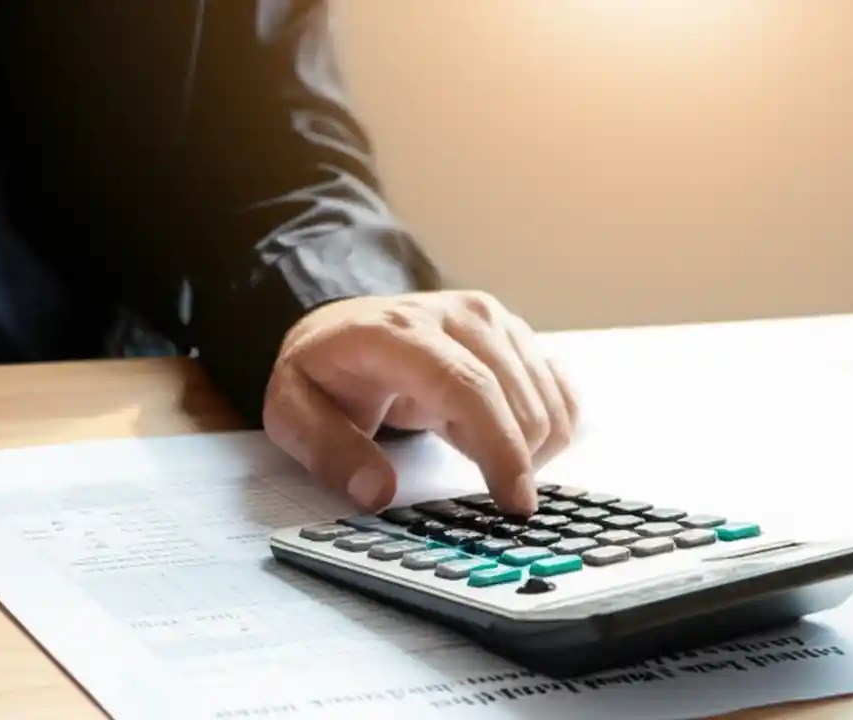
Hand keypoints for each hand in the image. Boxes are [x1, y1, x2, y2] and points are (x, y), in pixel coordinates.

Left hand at [263, 290, 579, 514]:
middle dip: (516, 461)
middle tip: (487, 497)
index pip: (466, 386)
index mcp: (398, 332)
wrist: (341, 328)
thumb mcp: (292, 413)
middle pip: (516, 399)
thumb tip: (375, 493)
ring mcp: (492, 319)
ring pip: (547, 399)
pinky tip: (508, 441)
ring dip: (532, 449)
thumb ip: (328, 452)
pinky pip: (560, 391)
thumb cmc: (322, 373)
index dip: (499, 446)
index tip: (514, 502)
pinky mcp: (515, 332)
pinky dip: (549, 429)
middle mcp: (456, 315)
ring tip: (479, 460)